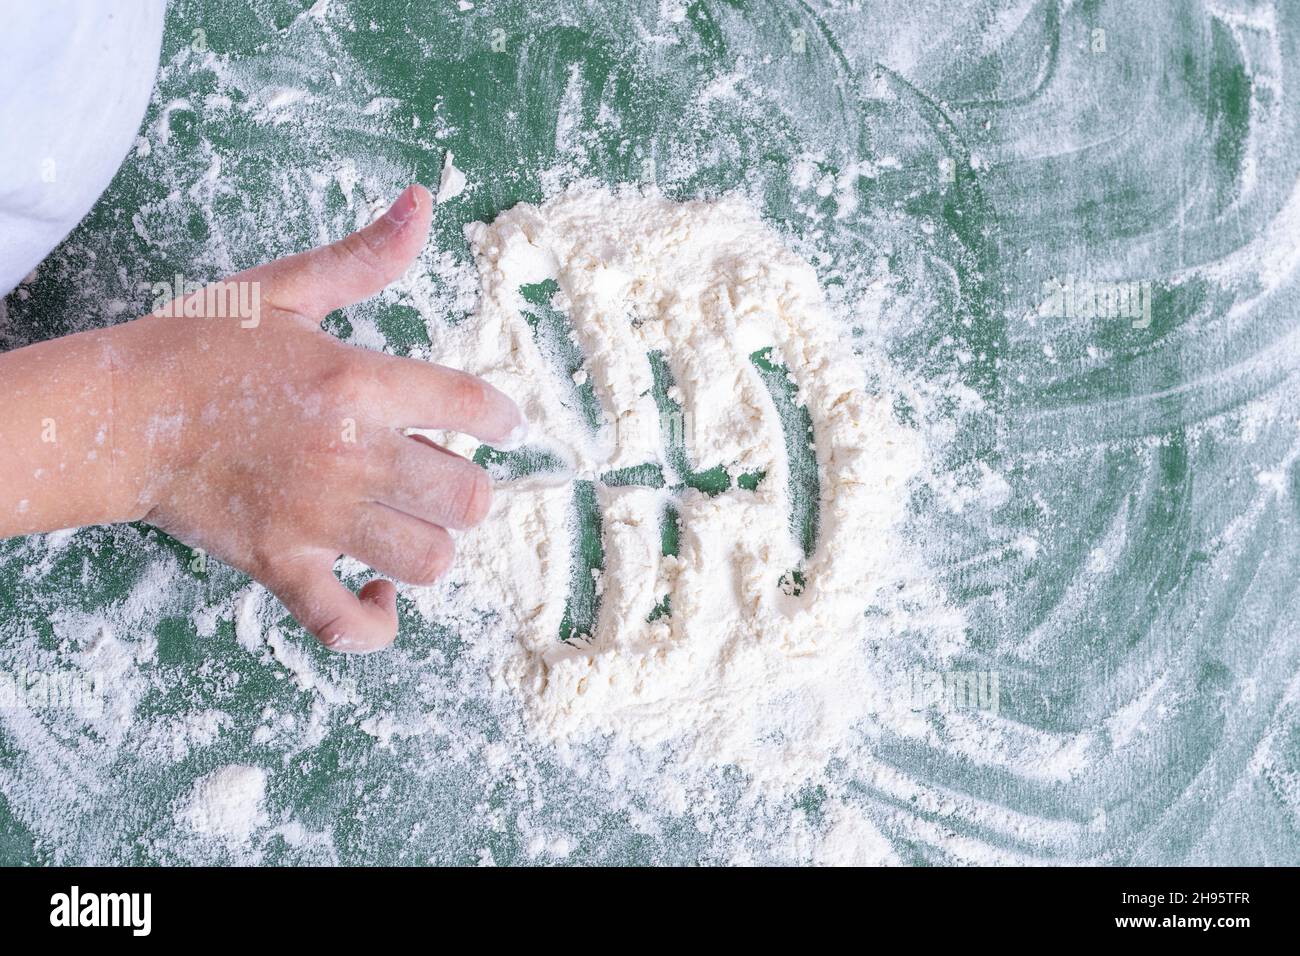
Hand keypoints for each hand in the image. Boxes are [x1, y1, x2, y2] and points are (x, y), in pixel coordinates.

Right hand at [113, 184, 521, 651]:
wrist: (119, 412)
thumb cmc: (201, 344)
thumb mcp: (288, 288)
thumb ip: (365, 256)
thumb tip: (422, 201)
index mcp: (359, 383)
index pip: (472, 406)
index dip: (503, 418)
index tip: (502, 423)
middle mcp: (349, 456)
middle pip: (467, 496)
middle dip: (468, 487)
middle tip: (439, 472)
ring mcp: (316, 519)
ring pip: (428, 558)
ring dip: (434, 543)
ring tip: (410, 521)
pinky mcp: (280, 565)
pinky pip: (345, 625)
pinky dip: (374, 623)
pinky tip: (378, 593)